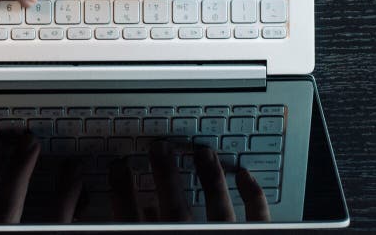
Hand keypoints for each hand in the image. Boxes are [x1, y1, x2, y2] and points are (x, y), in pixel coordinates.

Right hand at [108, 142, 270, 221]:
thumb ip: (136, 228)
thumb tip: (139, 213)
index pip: (130, 217)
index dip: (122, 190)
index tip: (118, 169)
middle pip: (173, 205)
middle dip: (164, 172)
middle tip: (159, 148)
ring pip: (216, 206)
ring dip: (208, 176)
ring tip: (202, 152)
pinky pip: (257, 218)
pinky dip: (252, 195)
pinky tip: (245, 176)